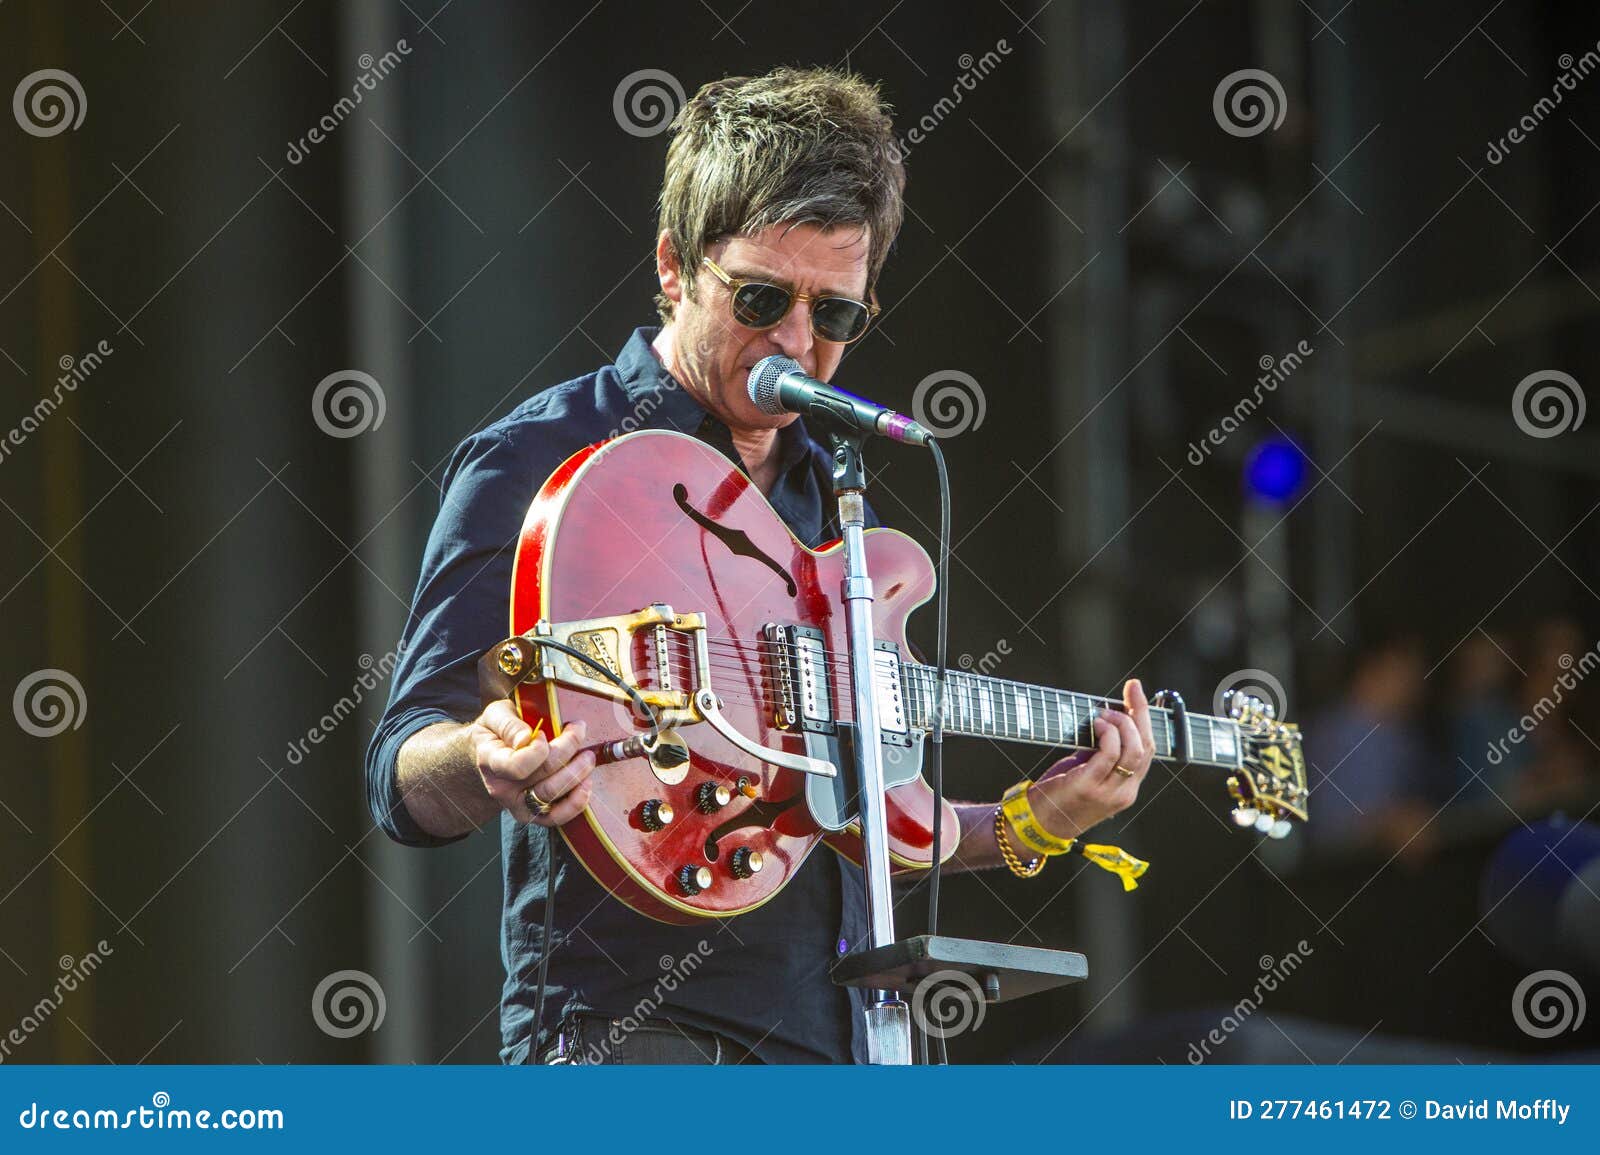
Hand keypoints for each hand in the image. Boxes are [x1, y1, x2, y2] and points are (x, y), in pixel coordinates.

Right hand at [468, 701, 595, 826]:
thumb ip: (508, 724)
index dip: (538, 751)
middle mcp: (502, 788)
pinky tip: (586, 783)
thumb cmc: (497, 730)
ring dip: (576, 775)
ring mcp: (518, 804)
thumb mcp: (496, 716)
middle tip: (579, 730)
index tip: (545, 732)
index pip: (517, 766)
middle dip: (567, 752)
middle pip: (542, 778)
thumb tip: (526, 738)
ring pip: (552, 796)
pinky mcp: (533, 813)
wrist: (490, 753)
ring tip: (588, 756)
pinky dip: (576, 802)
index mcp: (490, 761)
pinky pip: (556, 817)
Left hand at [1025, 678, 1154, 841]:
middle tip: (1127, 694)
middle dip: (1139, 714)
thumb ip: (1101, 753)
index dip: (1145, 719)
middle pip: (1145, 747)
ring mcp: (1109, 792)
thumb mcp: (1088, 774)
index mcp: (1127, 790)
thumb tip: (1107, 719)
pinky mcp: (1089, 786)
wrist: (1036, 825)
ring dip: (1121, 724)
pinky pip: (1109, 754)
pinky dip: (1107, 734)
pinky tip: (1096, 725)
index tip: (1137, 692)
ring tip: (1104, 715)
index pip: (1148, 751)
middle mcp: (1124, 793)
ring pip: (1133, 750)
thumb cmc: (1059, 796)